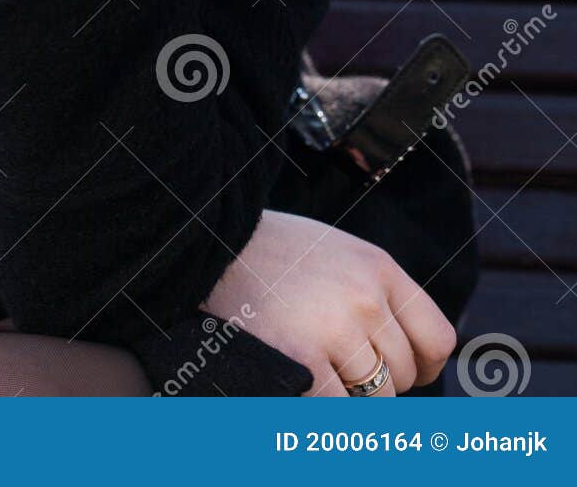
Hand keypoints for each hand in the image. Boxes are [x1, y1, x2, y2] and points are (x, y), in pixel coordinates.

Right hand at [200, 209, 456, 396]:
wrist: (214, 240)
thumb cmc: (277, 254)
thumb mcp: (339, 254)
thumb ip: (378, 294)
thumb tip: (417, 358)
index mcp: (379, 267)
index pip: (437, 338)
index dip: (425, 367)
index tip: (406, 374)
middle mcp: (366, 297)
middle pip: (404, 375)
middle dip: (379, 383)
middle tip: (340, 368)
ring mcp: (336, 328)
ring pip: (377, 400)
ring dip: (351, 398)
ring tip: (318, 371)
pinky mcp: (302, 358)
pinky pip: (338, 411)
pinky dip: (324, 409)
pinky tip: (303, 386)